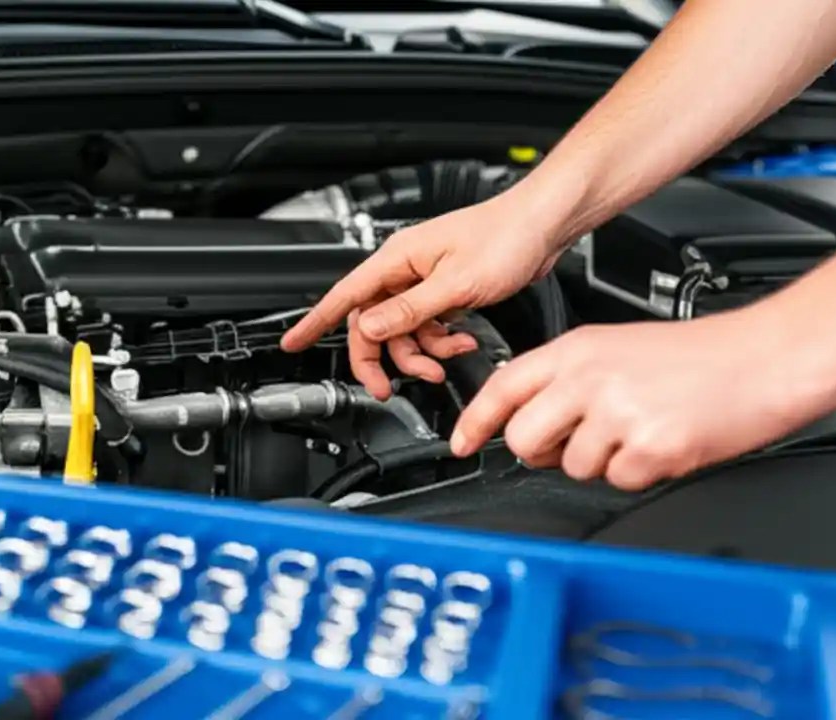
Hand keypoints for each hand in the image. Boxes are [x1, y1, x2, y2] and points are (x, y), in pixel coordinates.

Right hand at [281, 191, 566, 398]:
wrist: (542, 226)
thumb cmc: (505, 236)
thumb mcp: (456, 284)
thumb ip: (410, 310)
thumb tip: (371, 329)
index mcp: (397, 261)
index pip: (344, 296)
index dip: (315, 322)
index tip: (293, 343)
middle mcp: (405, 270)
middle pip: (373, 324)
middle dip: (380, 358)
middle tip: (385, 388)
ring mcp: (425, 281)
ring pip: (403, 330)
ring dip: (421, 353)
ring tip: (445, 361)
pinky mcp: (445, 290)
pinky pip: (428, 325)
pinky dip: (443, 340)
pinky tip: (463, 340)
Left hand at [454, 315, 817, 490]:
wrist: (766, 357)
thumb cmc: (701, 355)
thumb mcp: (617, 347)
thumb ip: (568, 379)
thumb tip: (530, 421)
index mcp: (577, 349)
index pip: (503, 386)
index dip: (474, 420)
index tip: (461, 442)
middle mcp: (589, 378)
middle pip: (522, 437)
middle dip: (540, 452)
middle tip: (572, 443)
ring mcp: (617, 413)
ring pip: (570, 465)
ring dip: (600, 461)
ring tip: (638, 430)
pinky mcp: (649, 447)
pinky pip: (618, 481)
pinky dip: (638, 472)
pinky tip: (662, 442)